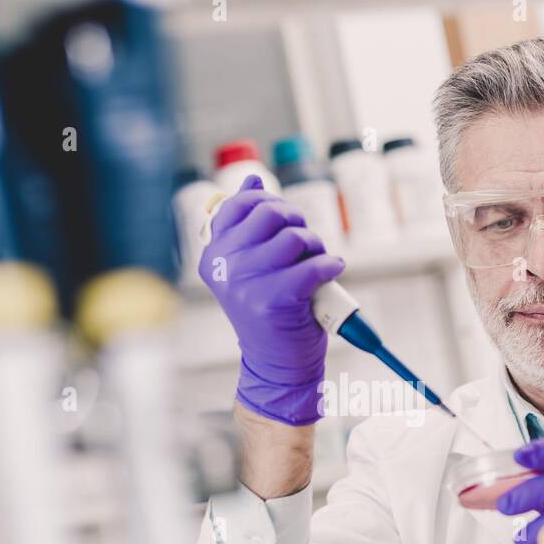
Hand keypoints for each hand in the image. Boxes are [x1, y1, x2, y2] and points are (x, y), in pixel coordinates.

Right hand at [199, 175, 344, 425]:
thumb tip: (251, 179)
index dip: (270, 203)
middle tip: (305, 244)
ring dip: (315, 247)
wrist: (276, 364)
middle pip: (270, 213)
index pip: (240, 203)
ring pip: (295, 237)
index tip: (284, 220)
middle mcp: (224, 267)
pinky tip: (330, 273)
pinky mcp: (274, 300)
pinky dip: (329, 266)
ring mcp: (246, 283)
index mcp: (213, 254)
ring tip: (315, 264)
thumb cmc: (269, 312)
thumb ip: (248, 225)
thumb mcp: (250, 264)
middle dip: (296, 222)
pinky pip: (313, 265)